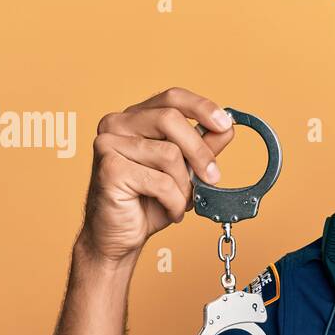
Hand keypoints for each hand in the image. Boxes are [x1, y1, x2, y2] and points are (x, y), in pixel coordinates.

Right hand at [78, 86, 237, 262]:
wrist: (120, 236)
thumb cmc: (148, 202)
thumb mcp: (184, 171)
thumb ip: (202, 148)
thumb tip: (226, 128)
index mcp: (135, 118)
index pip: (171, 97)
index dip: (202, 107)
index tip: (225, 124)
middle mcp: (117, 123)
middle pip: (171, 119)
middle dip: (200, 151)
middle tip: (213, 176)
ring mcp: (108, 143)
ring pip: (169, 154)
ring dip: (184, 184)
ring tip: (178, 200)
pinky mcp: (110, 168)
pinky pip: (160, 181)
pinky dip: (173, 201)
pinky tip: (169, 210)